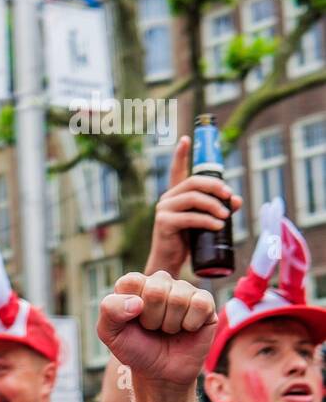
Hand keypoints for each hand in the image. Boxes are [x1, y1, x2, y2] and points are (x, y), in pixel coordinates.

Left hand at [97, 271, 215, 387]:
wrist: (161, 372)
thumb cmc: (135, 348)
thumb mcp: (110, 333)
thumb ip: (110, 310)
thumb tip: (137, 302)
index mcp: (133, 284)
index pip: (132, 281)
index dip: (129, 307)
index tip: (131, 321)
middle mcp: (159, 281)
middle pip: (156, 290)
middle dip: (151, 319)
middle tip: (152, 328)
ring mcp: (183, 290)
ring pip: (178, 298)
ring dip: (170, 324)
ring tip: (167, 330)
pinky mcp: (205, 302)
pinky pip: (200, 304)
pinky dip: (190, 324)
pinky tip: (186, 329)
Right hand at [146, 136, 240, 275]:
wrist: (171, 262)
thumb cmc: (189, 241)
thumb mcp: (206, 221)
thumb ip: (220, 208)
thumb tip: (237, 200)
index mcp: (176, 195)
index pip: (177, 170)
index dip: (181, 154)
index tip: (186, 139)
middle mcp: (168, 199)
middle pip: (193, 182)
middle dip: (215, 186)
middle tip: (229, 196)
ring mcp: (164, 210)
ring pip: (192, 198)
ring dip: (214, 205)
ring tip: (226, 217)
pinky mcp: (164, 223)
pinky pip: (189, 217)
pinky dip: (207, 221)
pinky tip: (218, 226)